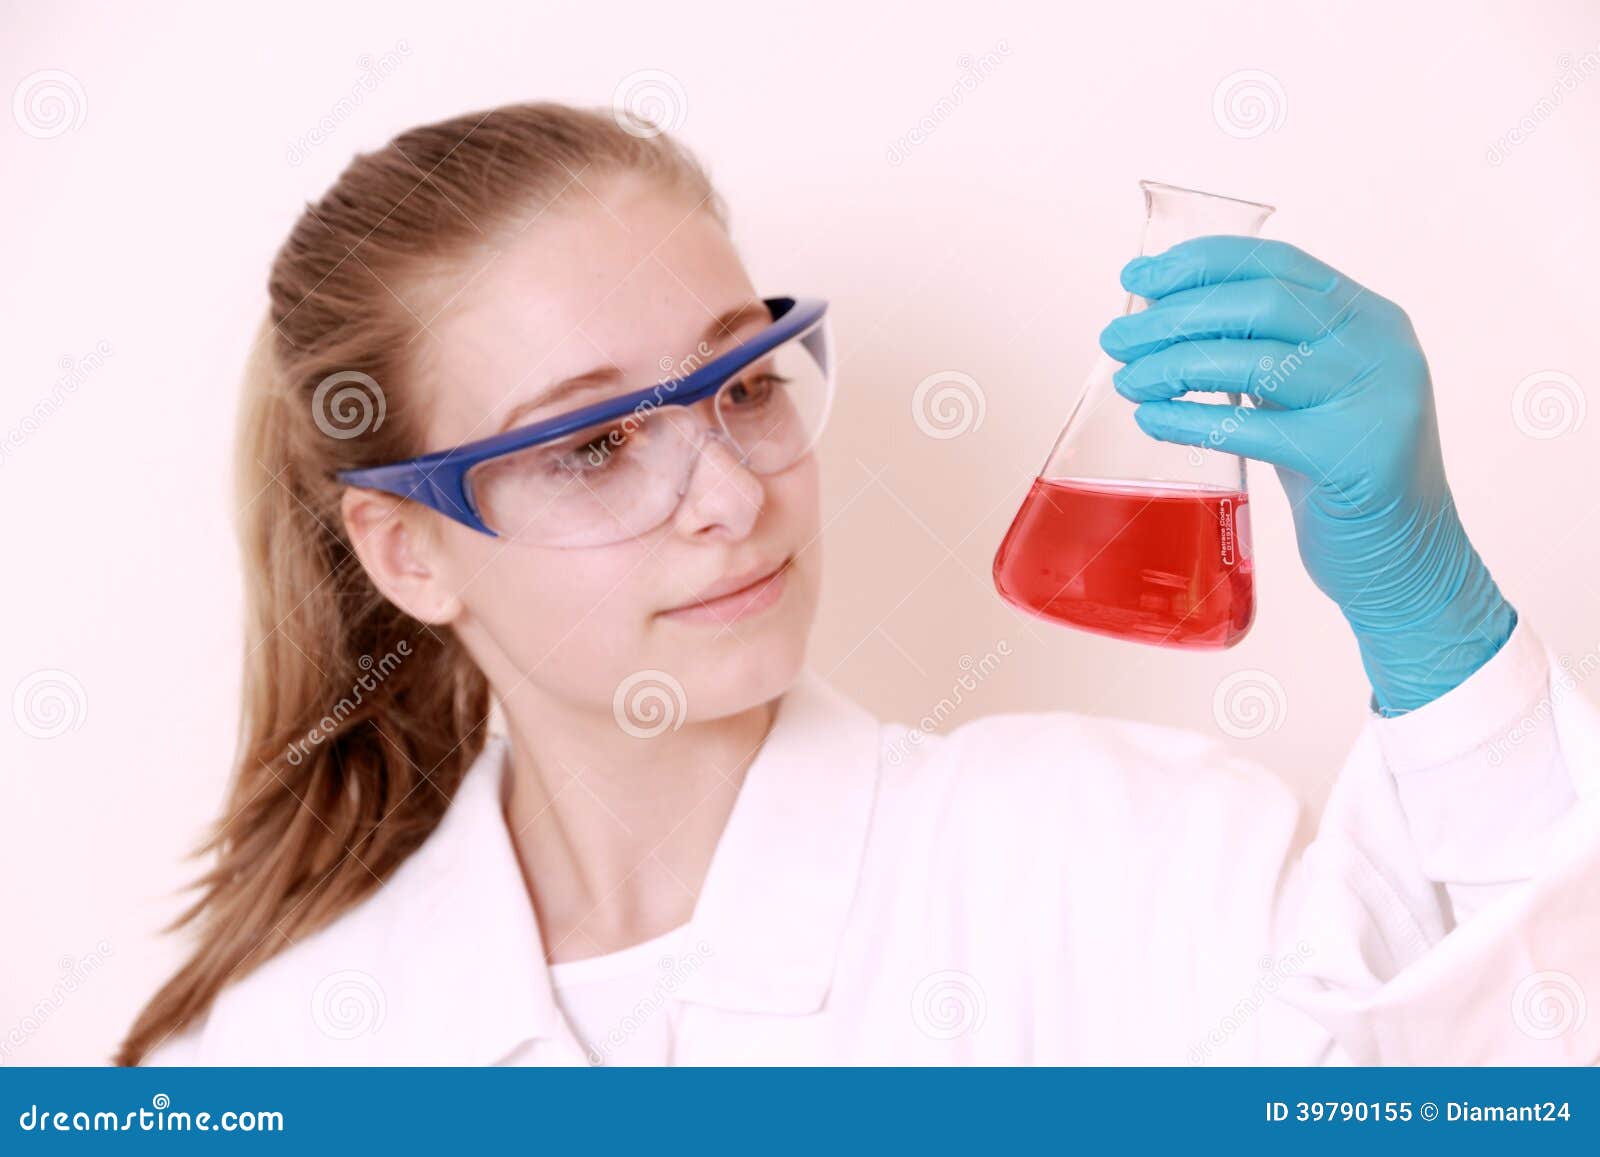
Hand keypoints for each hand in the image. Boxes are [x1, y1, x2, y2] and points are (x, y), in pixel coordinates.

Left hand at [1098, 236, 1515, 713]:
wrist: (1406, 559)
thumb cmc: (1341, 474)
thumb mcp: (1310, 394)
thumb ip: (1264, 352)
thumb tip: (1164, 317)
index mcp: (1367, 317)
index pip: (1276, 264)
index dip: (1201, 263)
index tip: (1138, 275)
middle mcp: (1378, 346)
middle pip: (1260, 304)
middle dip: (1176, 315)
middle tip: (1117, 336)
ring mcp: (1372, 400)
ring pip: (1254, 362)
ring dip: (1175, 365)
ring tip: (1128, 379)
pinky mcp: (1353, 457)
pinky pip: (1254, 430)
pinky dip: (1191, 422)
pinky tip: (1151, 421)